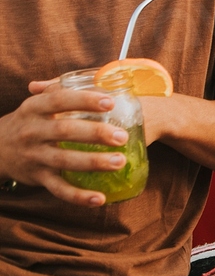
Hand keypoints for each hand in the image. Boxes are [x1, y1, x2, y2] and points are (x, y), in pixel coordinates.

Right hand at [0, 80, 132, 206]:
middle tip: (123, 136)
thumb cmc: (30, 121)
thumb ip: (62, 89)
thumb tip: (98, 77)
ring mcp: (34, 156)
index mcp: (34, 108)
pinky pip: (59, 189)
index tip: (111, 102)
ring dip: (94, 162)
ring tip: (120, 162)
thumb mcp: (37, 102)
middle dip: (96, 134)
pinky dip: (79, 197)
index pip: (60, 100)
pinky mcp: (37, 177)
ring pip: (65, 161)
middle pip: (66, 131)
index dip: (85, 101)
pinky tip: (100, 199)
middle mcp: (32, 131)